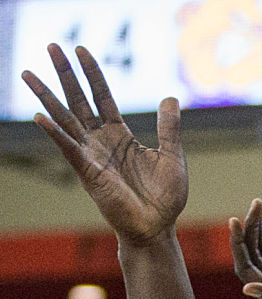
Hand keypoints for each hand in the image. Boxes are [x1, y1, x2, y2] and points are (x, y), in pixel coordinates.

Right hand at [22, 45, 186, 242]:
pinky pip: (69, 150)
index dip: (92, 73)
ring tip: (28, 74)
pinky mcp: (89, 174)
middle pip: (78, 100)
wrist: (157, 228)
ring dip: (46, 97)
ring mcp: (92, 156)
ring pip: (65, 119)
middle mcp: (101, 142)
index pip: (101, 96)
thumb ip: (168, 129)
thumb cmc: (165, 199)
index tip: (80, 49)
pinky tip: (41, 118)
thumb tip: (170, 97)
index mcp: (119, 135)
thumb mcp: (171, 157)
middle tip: (51, 45)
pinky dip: (56, 134)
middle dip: (65, 73)